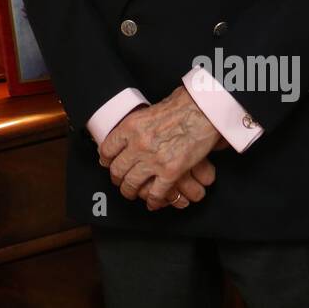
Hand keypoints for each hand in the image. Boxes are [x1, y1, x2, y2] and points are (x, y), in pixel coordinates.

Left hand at [97, 86, 221, 211]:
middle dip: (117, 178)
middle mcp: (138, 144)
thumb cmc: (181, 106)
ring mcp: (153, 159)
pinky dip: (153, 200)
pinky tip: (152, 202)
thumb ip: (137, 126)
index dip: (105, 159)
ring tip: (132, 193)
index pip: (107, 148)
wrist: (203, 110)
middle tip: (119, 181)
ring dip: (130, 191)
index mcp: (131, 126)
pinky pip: (156, 193)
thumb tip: (130, 136)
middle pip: (117, 169)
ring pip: (132, 184)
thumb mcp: (149, 111)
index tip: (107, 163)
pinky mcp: (170, 172)